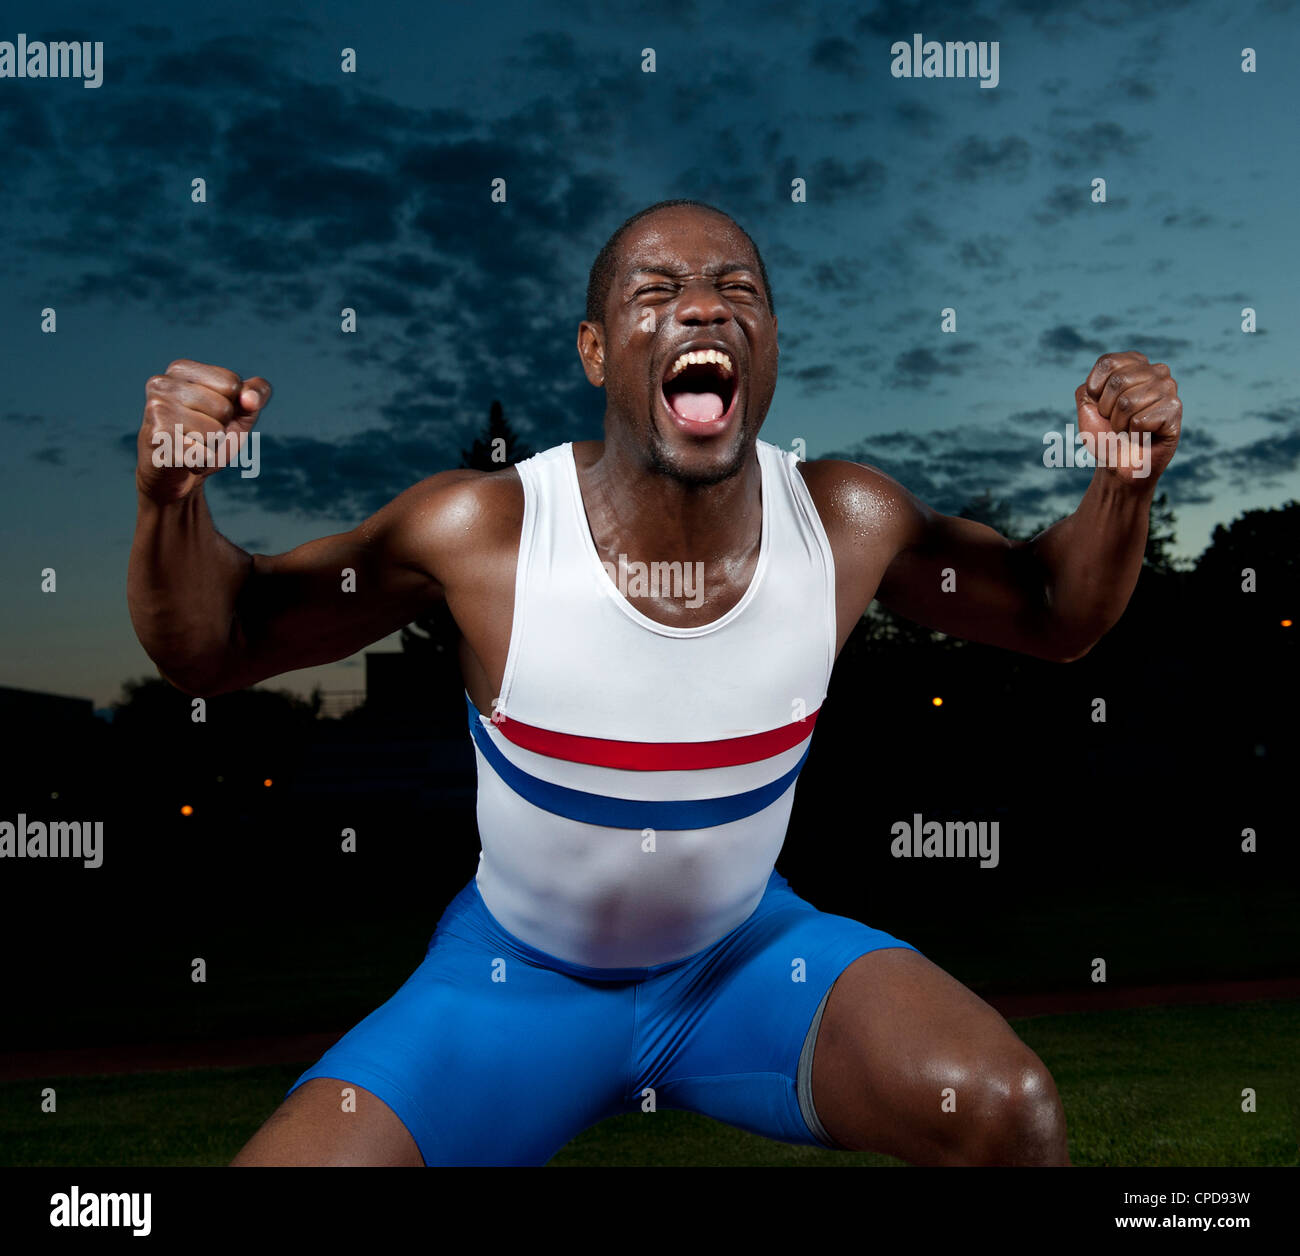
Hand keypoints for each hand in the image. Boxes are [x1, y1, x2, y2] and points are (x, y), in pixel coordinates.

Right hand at [136, 359, 271, 503]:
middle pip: (223, 408)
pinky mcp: (156, 439)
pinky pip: (203, 454)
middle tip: (199, 433)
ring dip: (210, 446)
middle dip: (220, 428)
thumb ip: (257, 392)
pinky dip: (201, 463)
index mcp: (180, 369)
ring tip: (191, 445)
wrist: (178, 475)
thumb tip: (250, 400)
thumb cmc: (208, 436)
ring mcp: (156, 411)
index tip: (210, 413)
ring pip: (214, 431)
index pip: (232, 383)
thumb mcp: (240, 411)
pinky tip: (184, 460)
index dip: (232, 406)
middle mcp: (162, 384)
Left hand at [1075, 351, 1180, 486]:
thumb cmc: (1104, 435)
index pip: (1108, 362)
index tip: (1099, 406)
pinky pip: (1141, 420)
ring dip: (1120, 424)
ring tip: (1129, 429)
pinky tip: (1142, 436)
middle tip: (1116, 421)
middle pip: (1118, 382)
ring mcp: (1169, 388)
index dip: (1095, 389)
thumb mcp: (1087, 407)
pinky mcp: (1175, 410)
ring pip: (1128, 402)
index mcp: (1135, 364)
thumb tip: (1097, 383)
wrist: (1118, 464)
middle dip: (1107, 409)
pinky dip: (1133, 434)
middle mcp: (1156, 371)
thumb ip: (1087, 387)